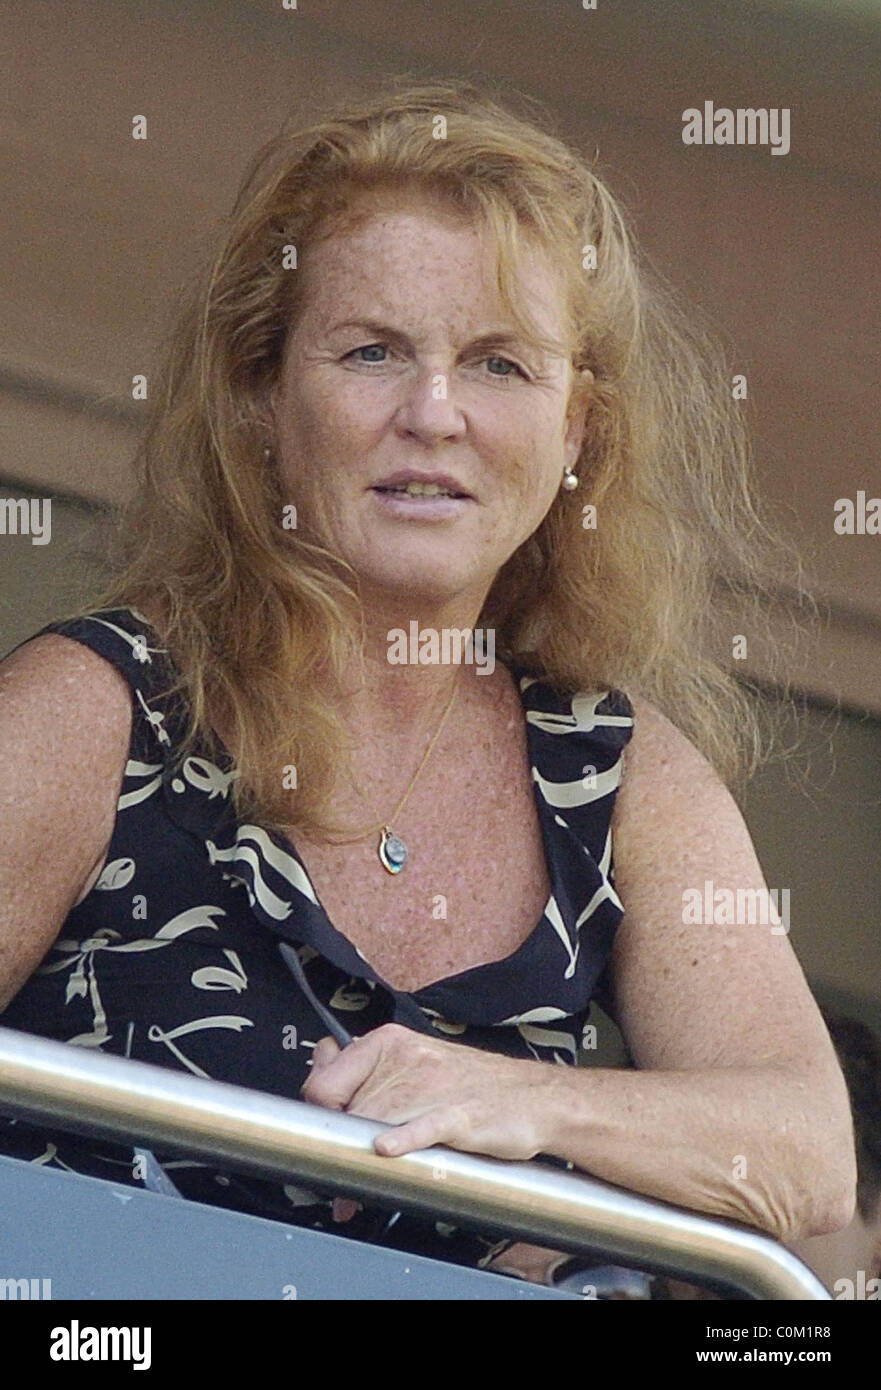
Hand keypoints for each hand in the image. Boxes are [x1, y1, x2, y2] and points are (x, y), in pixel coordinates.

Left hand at [303, 1024, 569, 1282]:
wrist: (532, 1097)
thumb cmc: (470, 1084)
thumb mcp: (412, 1059)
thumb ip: (363, 1066)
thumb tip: (320, 1058)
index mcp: (389, 1043)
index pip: (326, 1081)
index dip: (318, 1117)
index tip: (323, 1138)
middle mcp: (406, 1059)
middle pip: (347, 1110)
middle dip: (339, 1149)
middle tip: (336, 1177)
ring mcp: (432, 1087)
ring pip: (374, 1124)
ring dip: (360, 1166)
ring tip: (355, 1194)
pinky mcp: (459, 1115)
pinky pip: (419, 1127)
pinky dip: (400, 1140)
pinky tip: (385, 1151)